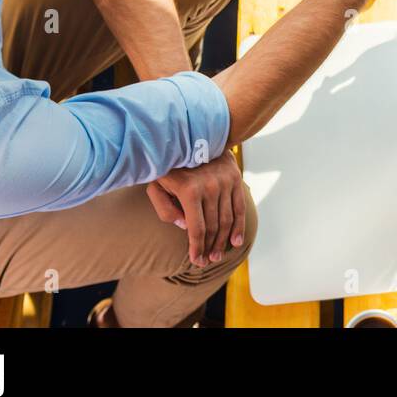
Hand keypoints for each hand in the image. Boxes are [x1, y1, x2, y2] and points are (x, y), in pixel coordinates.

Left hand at [146, 150, 246, 266]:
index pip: (197, 228)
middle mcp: (210, 187)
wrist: (192, 136)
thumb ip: (165, 209)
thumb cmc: (169, 165)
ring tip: (218, 254)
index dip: (196, 248)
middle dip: (209, 247)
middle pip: (213, 227)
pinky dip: (239, 226)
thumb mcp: (156, 185)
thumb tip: (185, 226)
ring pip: (227, 220)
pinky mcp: (235, 179)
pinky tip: (235, 240)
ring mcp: (225, 183)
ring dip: (223, 241)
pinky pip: (239, 207)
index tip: (196, 261)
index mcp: (189, 191)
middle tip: (207, 261)